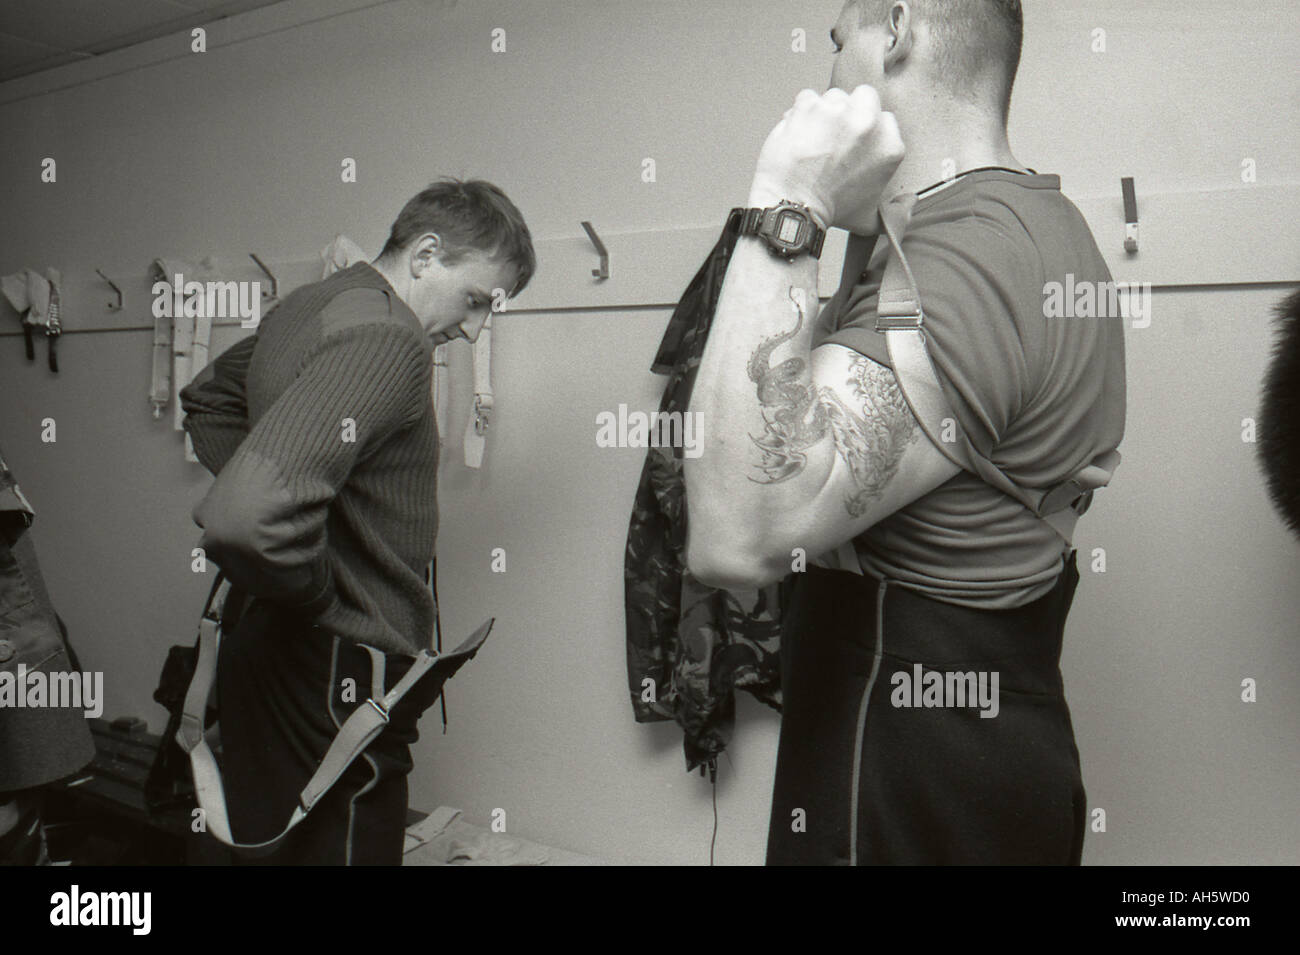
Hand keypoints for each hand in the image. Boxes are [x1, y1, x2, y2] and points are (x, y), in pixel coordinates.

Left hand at [751, 85, 904, 234]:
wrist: (795, 207)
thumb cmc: (830, 212)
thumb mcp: (872, 218)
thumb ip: (897, 212)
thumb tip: (910, 203)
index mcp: (890, 147)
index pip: (885, 120)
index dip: (866, 131)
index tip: (852, 145)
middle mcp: (869, 124)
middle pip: (864, 98)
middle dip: (850, 112)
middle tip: (834, 136)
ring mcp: (840, 111)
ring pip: (834, 96)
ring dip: (824, 112)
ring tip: (813, 138)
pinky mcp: (812, 106)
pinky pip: (806, 98)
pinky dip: (799, 113)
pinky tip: (797, 134)